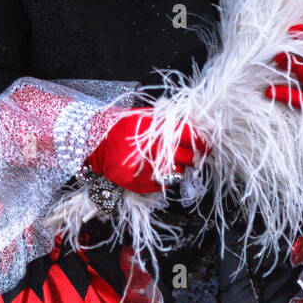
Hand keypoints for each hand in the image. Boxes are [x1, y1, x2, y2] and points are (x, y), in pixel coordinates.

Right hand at [87, 109, 207, 194]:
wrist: (96, 145)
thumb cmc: (122, 127)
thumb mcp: (146, 117)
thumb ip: (168, 122)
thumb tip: (192, 126)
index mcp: (160, 131)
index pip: (193, 137)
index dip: (203, 141)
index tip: (206, 144)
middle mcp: (158, 152)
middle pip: (190, 158)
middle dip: (194, 156)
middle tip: (193, 154)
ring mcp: (151, 170)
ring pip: (179, 173)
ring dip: (180, 167)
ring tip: (172, 161)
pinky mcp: (144, 185)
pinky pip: (165, 184)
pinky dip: (165, 177)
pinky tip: (157, 169)